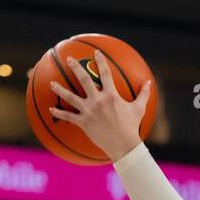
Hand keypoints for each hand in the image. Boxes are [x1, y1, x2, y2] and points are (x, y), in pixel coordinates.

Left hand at [49, 48, 152, 162]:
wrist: (123, 145)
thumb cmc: (131, 127)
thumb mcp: (139, 108)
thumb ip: (143, 94)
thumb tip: (148, 82)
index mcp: (110, 95)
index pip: (104, 73)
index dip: (100, 61)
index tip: (95, 53)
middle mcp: (98, 100)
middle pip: (84, 79)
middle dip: (75, 67)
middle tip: (68, 60)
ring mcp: (89, 111)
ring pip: (71, 97)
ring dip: (60, 89)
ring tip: (51, 83)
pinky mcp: (83, 122)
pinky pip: (68, 117)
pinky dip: (59, 113)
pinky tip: (51, 110)